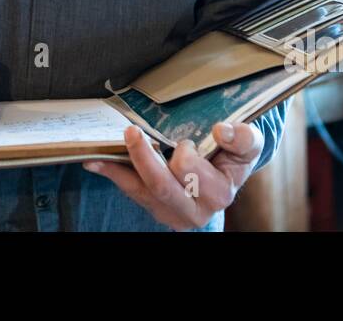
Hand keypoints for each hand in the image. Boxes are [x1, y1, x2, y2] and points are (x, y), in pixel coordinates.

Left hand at [83, 122, 261, 229]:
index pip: (194, 173)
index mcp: (218, 194)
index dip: (187, 155)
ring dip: (120, 166)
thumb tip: (221, 130)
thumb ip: (243, 138)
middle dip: (143, 158)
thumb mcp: (248, 146)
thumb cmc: (233, 156)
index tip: (185, 140)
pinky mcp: (155, 206)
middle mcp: (194, 210)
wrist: (225, 177)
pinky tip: (94, 162)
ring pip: (142, 190)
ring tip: (102, 148)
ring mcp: (171, 211)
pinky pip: (130, 190)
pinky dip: (112, 173)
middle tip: (132, 132)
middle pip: (162, 186)